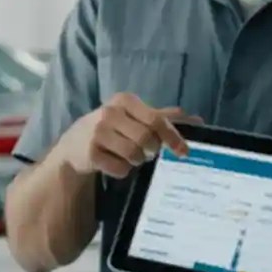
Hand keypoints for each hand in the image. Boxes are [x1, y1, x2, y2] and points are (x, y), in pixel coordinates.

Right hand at [57, 92, 199, 177]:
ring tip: (130, 156)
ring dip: (137, 161)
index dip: (172, 136)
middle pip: (146, 138)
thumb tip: (198, 120)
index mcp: (125, 100)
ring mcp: (98, 133)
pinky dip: (122, 170)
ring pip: (134, 154)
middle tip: (147, 152)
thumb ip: (164, 117)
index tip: (183, 151)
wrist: (73, 145)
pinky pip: (119, 168)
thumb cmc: (111, 128)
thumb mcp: (134, 117)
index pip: (156, 119)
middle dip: (151, 150)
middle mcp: (110, 113)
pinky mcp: (90, 153)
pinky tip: (114, 163)